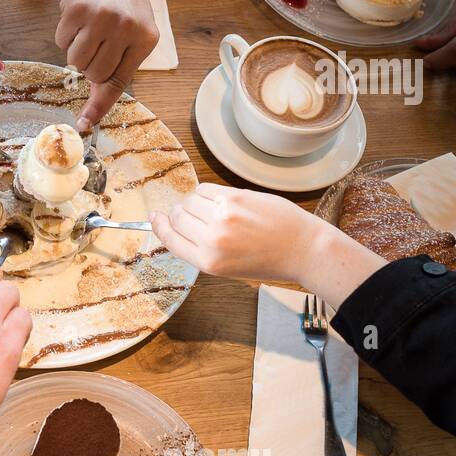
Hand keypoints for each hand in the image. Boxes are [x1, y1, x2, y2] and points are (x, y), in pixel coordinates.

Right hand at [55, 0, 158, 129]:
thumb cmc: (123, 0)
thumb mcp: (134, 31)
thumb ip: (118, 66)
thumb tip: (91, 111)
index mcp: (145, 39)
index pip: (118, 82)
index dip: (98, 106)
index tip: (83, 124)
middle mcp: (125, 29)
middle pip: (93, 74)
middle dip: (89, 64)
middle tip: (96, 42)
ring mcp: (101, 18)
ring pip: (75, 60)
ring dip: (76, 50)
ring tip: (88, 28)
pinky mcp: (77, 8)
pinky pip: (60, 40)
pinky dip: (65, 32)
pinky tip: (78, 15)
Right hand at [150, 183, 385, 309]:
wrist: (301, 249)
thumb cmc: (266, 259)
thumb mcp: (226, 266)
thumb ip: (199, 248)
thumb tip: (172, 223)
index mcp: (207, 262)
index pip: (170, 240)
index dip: (159, 227)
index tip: (154, 218)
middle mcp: (212, 240)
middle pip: (177, 216)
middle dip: (180, 214)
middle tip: (196, 216)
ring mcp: (223, 217)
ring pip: (189, 200)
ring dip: (195, 202)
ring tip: (213, 209)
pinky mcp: (235, 197)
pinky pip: (205, 189)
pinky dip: (207, 193)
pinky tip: (222, 200)